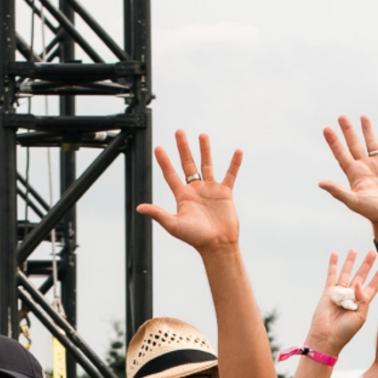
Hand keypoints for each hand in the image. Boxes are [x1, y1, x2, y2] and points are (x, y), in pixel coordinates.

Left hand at [137, 131, 242, 253]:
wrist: (217, 245)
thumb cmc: (195, 238)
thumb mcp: (174, 225)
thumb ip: (158, 214)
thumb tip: (139, 207)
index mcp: (182, 196)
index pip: (170, 174)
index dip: (164, 161)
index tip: (158, 148)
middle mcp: (195, 190)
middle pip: (188, 164)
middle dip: (183, 148)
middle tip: (179, 131)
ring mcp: (211, 190)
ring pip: (207, 165)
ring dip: (205, 150)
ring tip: (202, 135)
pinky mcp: (225, 193)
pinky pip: (230, 175)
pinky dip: (234, 164)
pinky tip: (238, 151)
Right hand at [302, 249, 377, 359]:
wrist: (327, 337)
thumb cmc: (345, 331)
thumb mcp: (360, 316)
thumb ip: (363, 298)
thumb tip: (358, 282)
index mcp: (361, 304)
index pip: (372, 287)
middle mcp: (351, 297)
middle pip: (361, 276)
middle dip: (367, 265)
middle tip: (373, 252)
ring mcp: (340, 293)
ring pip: (346, 273)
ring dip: (350, 261)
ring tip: (354, 250)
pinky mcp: (328, 292)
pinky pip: (332, 276)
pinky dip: (333, 265)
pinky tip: (335, 254)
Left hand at [316, 115, 377, 234]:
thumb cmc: (372, 211)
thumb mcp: (353, 201)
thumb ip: (338, 191)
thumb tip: (320, 183)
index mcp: (354, 173)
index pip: (341, 154)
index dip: (334, 142)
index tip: (326, 129)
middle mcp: (365, 166)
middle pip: (354, 144)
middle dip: (348, 131)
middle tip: (341, 116)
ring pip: (372, 143)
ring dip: (367, 130)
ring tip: (363, 116)